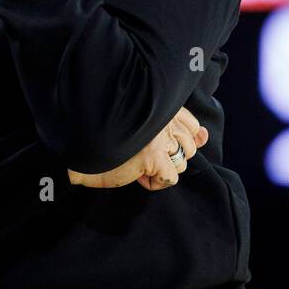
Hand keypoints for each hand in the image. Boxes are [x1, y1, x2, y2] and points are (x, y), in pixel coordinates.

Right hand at [68, 107, 207, 190]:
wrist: (84, 157)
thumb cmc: (114, 141)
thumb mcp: (150, 131)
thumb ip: (180, 130)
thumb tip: (205, 137)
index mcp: (161, 105)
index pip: (192, 126)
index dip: (180, 141)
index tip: (158, 145)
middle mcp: (162, 116)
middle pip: (189, 147)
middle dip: (170, 157)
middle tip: (143, 154)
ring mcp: (159, 135)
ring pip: (182, 163)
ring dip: (162, 170)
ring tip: (138, 162)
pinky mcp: (153, 155)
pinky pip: (170, 178)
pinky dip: (155, 183)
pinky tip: (137, 174)